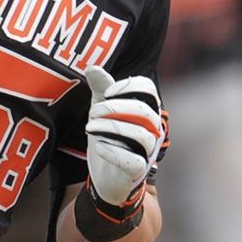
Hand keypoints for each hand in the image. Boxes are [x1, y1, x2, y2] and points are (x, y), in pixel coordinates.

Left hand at [83, 65, 164, 206]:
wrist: (105, 175)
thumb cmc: (108, 137)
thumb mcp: (101, 109)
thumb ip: (100, 89)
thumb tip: (92, 67)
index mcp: (144, 110)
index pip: (148, 89)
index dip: (128, 85)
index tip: (108, 92)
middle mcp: (151, 129)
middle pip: (145, 111)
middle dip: (115, 108)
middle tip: (93, 113)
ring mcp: (147, 151)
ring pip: (142, 135)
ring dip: (112, 128)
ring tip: (90, 128)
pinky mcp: (137, 170)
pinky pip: (134, 161)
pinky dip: (114, 152)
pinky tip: (99, 147)